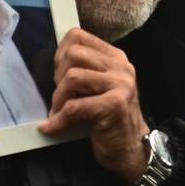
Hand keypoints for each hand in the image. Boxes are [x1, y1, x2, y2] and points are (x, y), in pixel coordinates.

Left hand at [39, 28, 149, 184]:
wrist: (131, 149)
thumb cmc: (110, 119)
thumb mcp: (100, 87)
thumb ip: (85, 70)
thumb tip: (55, 61)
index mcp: (115, 58)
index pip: (78, 36)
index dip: (60, 53)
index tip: (58, 74)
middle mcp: (120, 67)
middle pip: (73, 54)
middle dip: (58, 76)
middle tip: (60, 96)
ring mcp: (120, 85)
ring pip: (72, 77)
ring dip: (58, 98)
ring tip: (59, 112)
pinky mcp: (114, 105)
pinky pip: (74, 106)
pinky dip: (59, 119)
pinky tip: (53, 126)